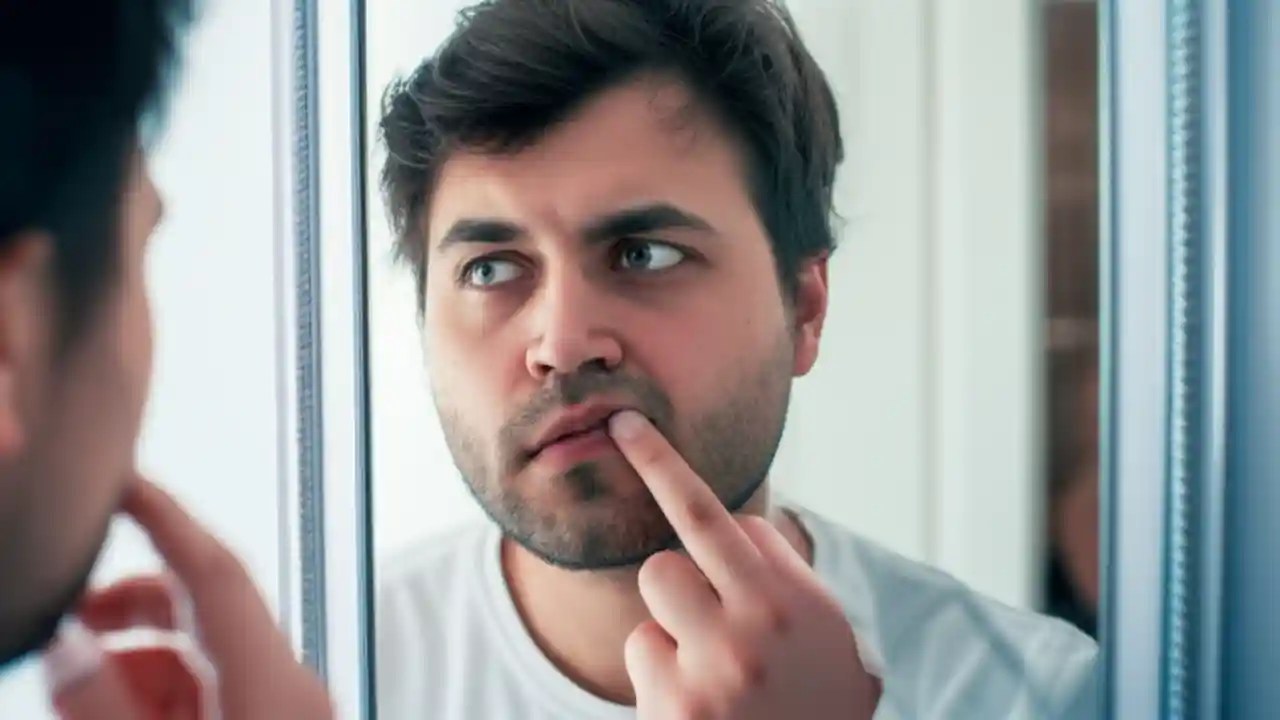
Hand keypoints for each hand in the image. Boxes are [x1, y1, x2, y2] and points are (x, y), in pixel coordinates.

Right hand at [44, 476, 333, 719]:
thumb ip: (106, 701)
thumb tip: (68, 649)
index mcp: (277, 682)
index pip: (219, 570)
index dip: (167, 517)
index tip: (125, 481)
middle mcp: (293, 685)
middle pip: (209, 606)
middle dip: (133, 601)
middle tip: (71, 610)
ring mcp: (288, 706)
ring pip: (205, 651)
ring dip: (138, 653)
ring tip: (81, 681)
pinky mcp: (274, 719)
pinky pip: (215, 684)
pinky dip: (162, 686)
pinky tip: (115, 706)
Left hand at [609, 411, 880, 719]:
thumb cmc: (819, 693)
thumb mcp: (824, 626)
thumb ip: (777, 571)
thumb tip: (728, 523)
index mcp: (791, 598)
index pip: (714, 516)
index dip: (662, 465)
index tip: (623, 425)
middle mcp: (751, 630)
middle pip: (666, 563)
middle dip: (680, 586)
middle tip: (712, 622)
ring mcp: (709, 673)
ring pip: (653, 604)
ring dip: (674, 628)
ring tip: (715, 668)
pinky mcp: (675, 709)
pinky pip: (644, 655)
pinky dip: (665, 673)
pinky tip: (703, 704)